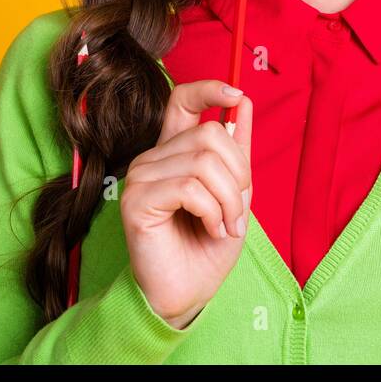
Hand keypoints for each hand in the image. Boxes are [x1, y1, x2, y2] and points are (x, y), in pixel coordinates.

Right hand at [120, 80, 253, 329]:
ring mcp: (141, 177)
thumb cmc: (207, 247)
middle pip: (210, 134)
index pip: (181, 100)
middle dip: (238, 174)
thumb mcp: (235, 194)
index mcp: (174, 152)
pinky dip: (213, 211)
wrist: (188, 292)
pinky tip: (211, 229)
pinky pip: (190, 188)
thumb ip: (236, 152)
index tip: (237, 96)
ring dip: (229, 200)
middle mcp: (153, 158)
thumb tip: (243, 103)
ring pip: (204, 162)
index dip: (209, 89)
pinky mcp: (136, 200)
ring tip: (227, 226)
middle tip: (238, 211)